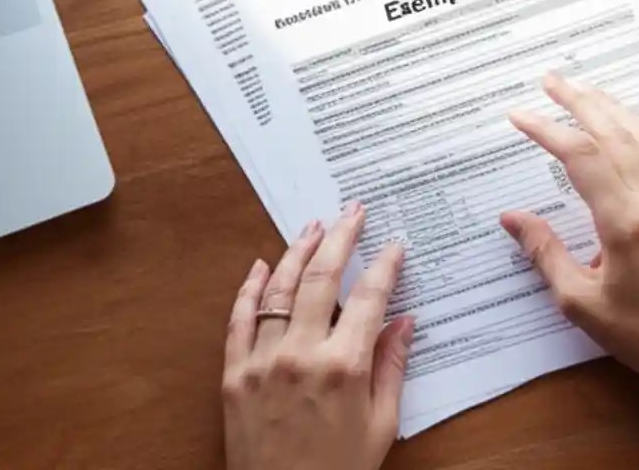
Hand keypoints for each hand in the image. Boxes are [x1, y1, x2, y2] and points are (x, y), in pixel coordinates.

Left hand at [222, 203, 413, 469]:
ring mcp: (262, 362)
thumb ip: (392, 368)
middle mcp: (300, 355)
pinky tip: (261, 266)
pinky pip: (239, 320)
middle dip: (341, 238)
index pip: (369, 299)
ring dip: (296, 252)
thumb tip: (405, 322)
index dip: (384, 266)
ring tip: (314, 227)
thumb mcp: (382, 426)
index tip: (394, 246)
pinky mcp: (233, 375)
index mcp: (344, 368)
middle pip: (321, 279)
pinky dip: (249, 289)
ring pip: (278, 290)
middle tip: (352, 211)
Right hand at [501, 73, 638, 469]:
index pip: (580, 157)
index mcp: (624, 221)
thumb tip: (512, 218)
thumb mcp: (580, 301)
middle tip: (550, 79)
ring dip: (614, 109)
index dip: (547, 130)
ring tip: (587, 90)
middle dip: (579, 102)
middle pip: (613, 134)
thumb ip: (545, 253)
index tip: (518, 116)